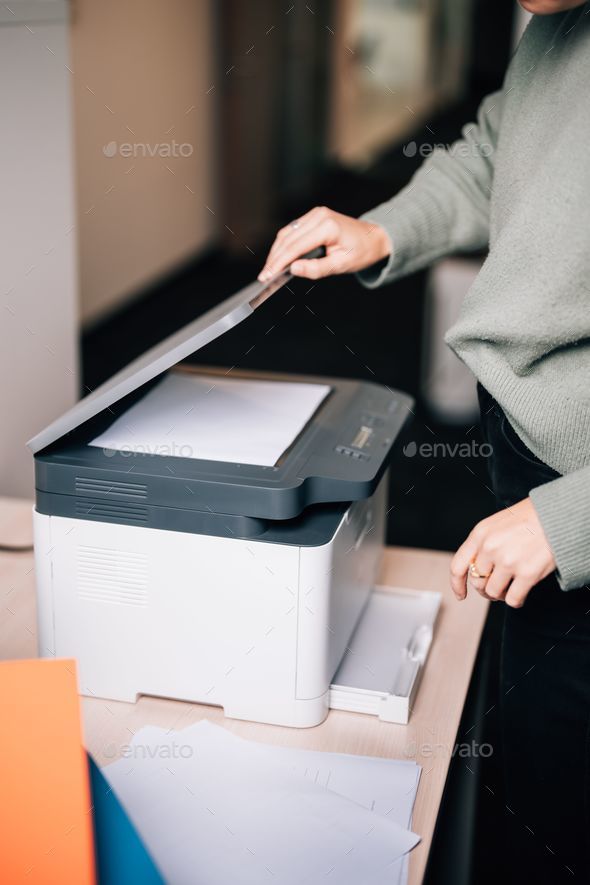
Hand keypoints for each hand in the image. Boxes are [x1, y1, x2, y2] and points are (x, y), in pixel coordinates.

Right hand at [258, 206, 390, 280]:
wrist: (374, 238)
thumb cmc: (361, 252)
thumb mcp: (341, 266)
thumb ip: (316, 269)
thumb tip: (293, 269)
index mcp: (327, 227)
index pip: (295, 246)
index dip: (279, 263)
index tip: (267, 276)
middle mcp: (319, 216)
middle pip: (287, 238)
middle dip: (274, 258)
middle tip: (264, 276)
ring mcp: (315, 214)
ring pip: (287, 233)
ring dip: (276, 251)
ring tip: (269, 269)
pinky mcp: (313, 216)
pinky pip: (293, 230)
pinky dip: (284, 244)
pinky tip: (279, 257)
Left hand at [450, 498, 555, 607]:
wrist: (557, 514)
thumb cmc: (530, 517)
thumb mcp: (497, 523)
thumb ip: (484, 543)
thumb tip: (477, 568)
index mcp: (480, 534)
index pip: (458, 566)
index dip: (457, 584)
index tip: (461, 595)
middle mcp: (490, 548)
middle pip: (477, 582)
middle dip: (486, 588)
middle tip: (497, 587)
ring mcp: (508, 561)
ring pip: (493, 592)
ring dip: (501, 595)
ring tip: (510, 588)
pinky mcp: (527, 573)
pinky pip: (513, 599)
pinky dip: (516, 601)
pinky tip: (521, 595)